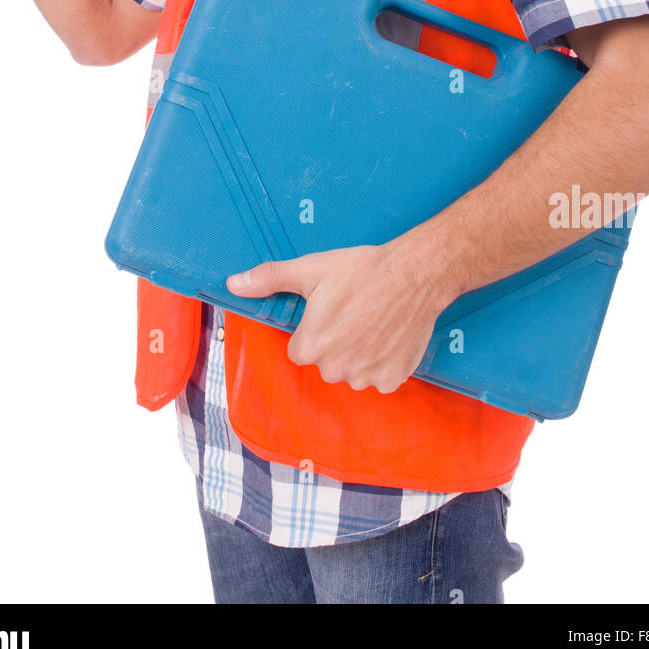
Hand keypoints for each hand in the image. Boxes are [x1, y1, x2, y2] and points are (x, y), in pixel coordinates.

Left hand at [227, 241, 443, 393]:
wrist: (414, 273)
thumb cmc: (362, 270)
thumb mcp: (310, 269)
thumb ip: (269, 279)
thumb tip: (234, 284)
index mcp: (312, 346)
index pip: (300, 350)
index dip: (314, 330)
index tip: (330, 311)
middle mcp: (337, 369)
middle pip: (326, 362)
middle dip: (336, 343)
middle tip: (353, 313)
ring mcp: (367, 377)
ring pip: (352, 371)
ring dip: (359, 354)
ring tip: (373, 321)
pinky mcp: (393, 379)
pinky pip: (379, 377)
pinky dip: (382, 361)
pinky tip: (388, 335)